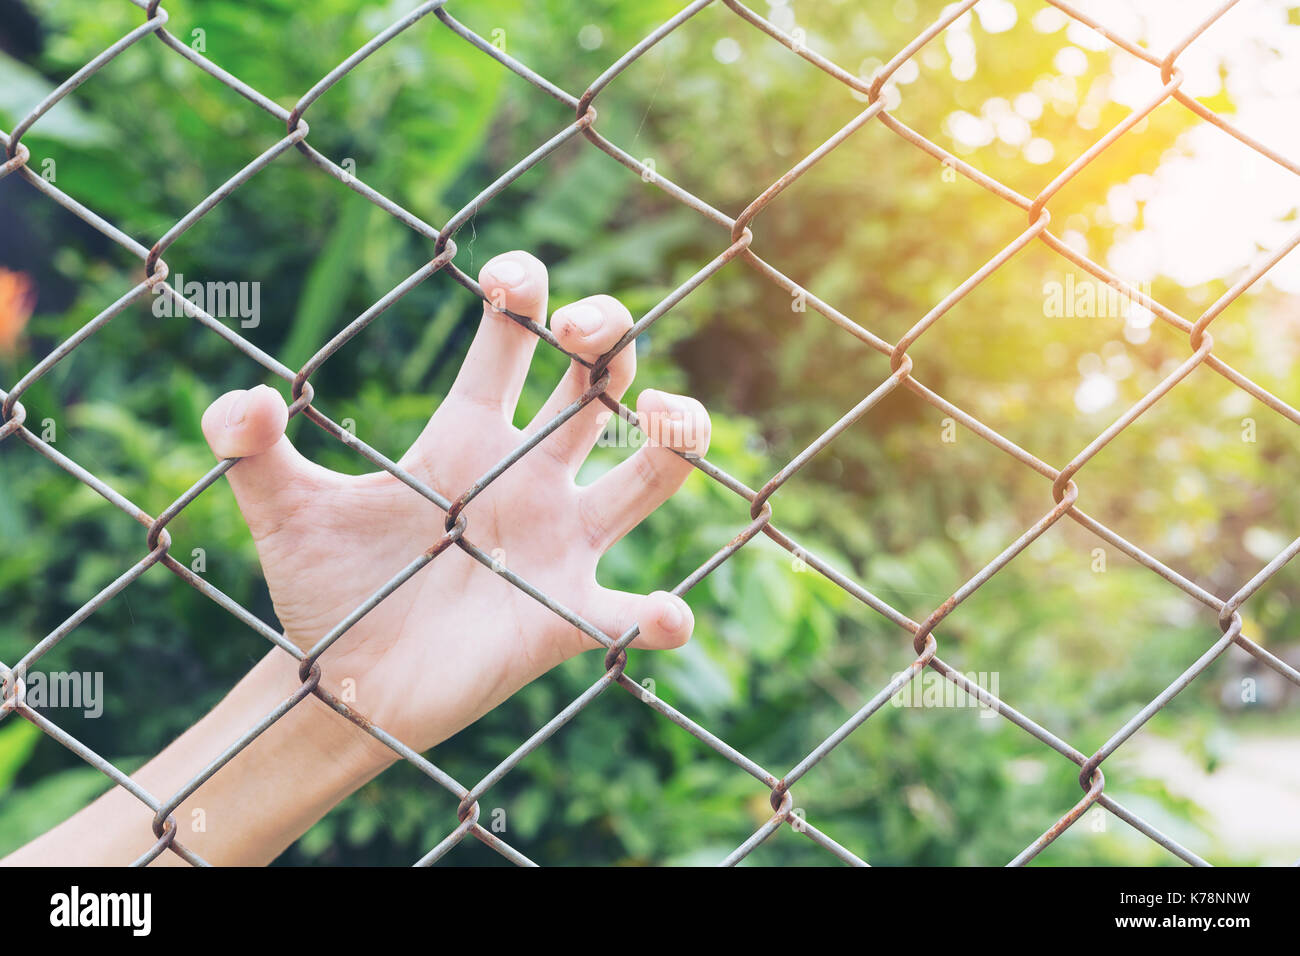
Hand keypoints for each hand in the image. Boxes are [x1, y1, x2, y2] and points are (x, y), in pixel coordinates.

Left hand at [200, 250, 709, 755]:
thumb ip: (250, 451)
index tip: (514, 282)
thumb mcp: (281, 513)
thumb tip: (242, 401)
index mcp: (466, 434)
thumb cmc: (322, 589)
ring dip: (676, 441)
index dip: (525, 295)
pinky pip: (628, 615)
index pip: (514, 342)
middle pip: (597, 385)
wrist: (341, 684)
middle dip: (610, 338)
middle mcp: (527, 476)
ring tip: (670, 421)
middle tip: (587, 332)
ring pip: (646, 478)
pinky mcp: (565, 617)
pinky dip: (657, 618)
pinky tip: (666, 618)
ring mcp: (557, 544)